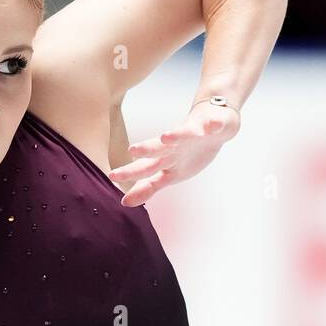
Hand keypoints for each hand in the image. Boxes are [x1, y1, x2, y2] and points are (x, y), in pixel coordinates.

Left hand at [109, 100, 240, 206]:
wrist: (213, 122)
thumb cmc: (188, 151)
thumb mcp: (169, 174)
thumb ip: (148, 187)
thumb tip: (124, 203)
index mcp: (165, 158)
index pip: (145, 167)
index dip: (131, 172)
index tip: (112, 176)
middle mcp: (175, 145)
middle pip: (159, 148)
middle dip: (147, 149)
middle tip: (133, 150)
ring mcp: (193, 133)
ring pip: (184, 133)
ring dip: (176, 135)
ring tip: (166, 136)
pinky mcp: (212, 125)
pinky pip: (213, 125)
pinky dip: (212, 126)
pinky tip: (211, 127)